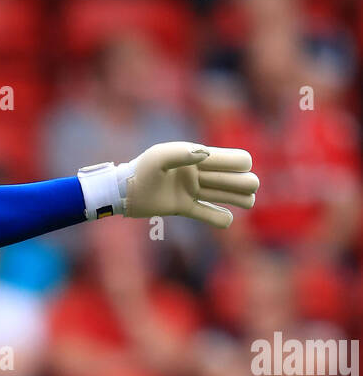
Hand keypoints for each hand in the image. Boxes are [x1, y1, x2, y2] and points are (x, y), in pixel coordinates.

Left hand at [78, 143, 257, 228]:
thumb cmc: (142, 170)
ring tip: (250, 202)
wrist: (124, 191)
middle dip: (242, 182)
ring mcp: (192, 191)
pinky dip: (217, 218)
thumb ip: (181, 153)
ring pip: (222, 194)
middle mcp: (198, 173)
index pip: (228, 158)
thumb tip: (206, 154)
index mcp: (197, 158)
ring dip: (238, 198)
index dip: (239, 162)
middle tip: (251, 189)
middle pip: (229, 178)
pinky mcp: (183, 207)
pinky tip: (228, 221)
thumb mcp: (159, 157)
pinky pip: (205, 213)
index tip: (243, 168)